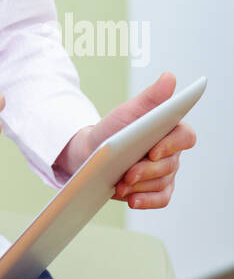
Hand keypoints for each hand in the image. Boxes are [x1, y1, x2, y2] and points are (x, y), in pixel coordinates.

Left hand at [54, 72, 196, 208]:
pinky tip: (131, 200)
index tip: (153, 151)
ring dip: (141, 185)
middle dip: (147, 170)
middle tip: (128, 173)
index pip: (185, 137)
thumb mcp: (128, 112)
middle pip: (171, 164)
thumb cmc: (114, 130)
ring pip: (163, 182)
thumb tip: (170, 77)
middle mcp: (172, 152)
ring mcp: (166, 173)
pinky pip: (160, 199)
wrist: (93, 154)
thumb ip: (151, 97)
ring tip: (121, 185)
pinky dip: (146, 201)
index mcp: (170, 129)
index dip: (171, 145)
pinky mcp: (157, 190)